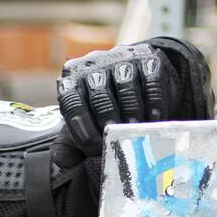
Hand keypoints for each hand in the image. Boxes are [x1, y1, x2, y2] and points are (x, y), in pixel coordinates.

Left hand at [54, 36, 213, 166]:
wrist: (137, 85)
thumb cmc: (104, 111)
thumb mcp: (84, 126)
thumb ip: (69, 145)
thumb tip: (62, 160)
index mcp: (71, 79)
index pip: (70, 100)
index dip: (81, 125)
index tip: (93, 146)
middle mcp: (93, 64)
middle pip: (99, 93)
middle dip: (108, 120)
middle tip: (116, 138)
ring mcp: (120, 57)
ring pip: (125, 84)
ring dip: (132, 112)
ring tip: (136, 130)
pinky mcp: (147, 57)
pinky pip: (150, 79)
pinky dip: (153, 101)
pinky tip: (154, 119)